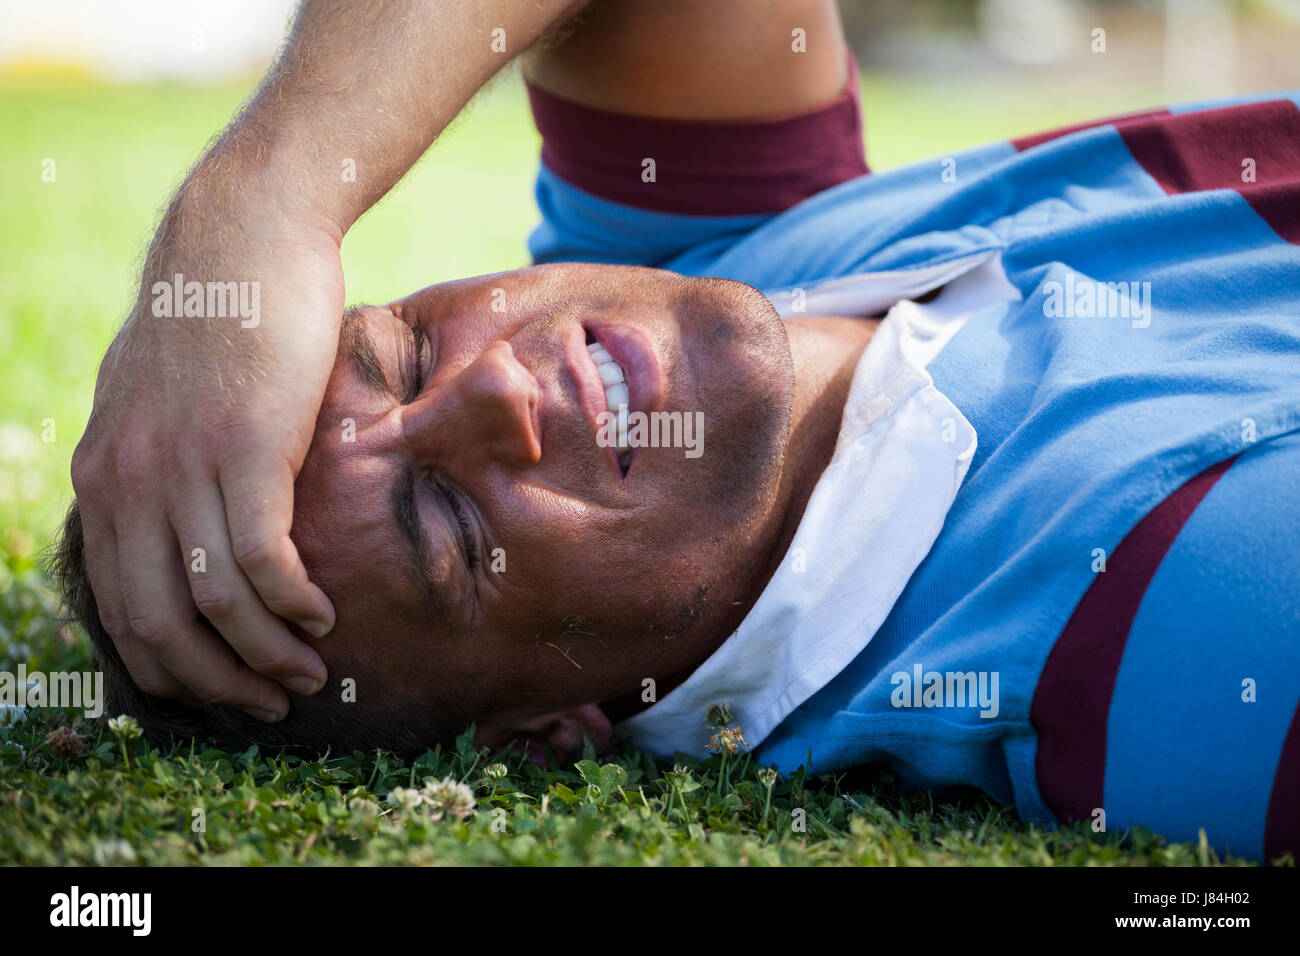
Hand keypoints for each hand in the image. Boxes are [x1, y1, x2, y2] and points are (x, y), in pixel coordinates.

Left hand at [71, 190, 342, 720]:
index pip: (121, 610)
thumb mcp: (157, 397)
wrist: (243, 234)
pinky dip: (290, 602)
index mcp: (104, 479)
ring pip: (215, 602)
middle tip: (269, 703)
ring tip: (307, 672)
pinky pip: (260, 557)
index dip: (173, 670)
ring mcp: (184, 466)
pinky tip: (322, 612)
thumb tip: (175, 517)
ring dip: (264, 653)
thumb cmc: (216, 316)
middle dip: (217, 682)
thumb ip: (155, 463)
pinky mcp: (245, 447)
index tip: (224, 691)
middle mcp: (129, 483)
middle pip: (160, 624)